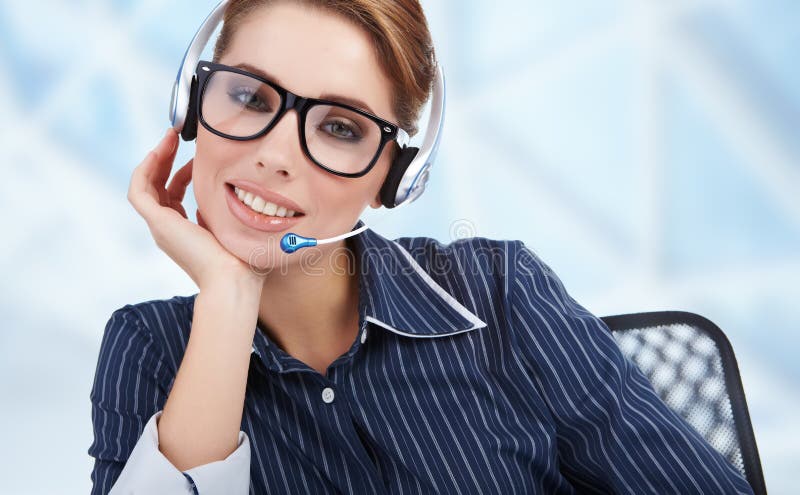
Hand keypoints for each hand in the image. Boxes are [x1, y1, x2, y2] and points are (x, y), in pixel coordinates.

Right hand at [127, 128, 264, 291]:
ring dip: (155, 158)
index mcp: (185, 232)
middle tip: (176, 136)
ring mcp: (161, 226)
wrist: (234, 280)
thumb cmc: (243, 263)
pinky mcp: (158, 223)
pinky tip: (160, 150)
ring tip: (170, 136)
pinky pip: (139, 189)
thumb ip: (226, 212)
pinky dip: (146, 168)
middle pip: (158, 187)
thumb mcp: (234, 229)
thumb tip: (233, 193)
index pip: (174, 195)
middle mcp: (168, 229)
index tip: (198, 156)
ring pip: (145, 185)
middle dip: (166, 159)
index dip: (182, 172)